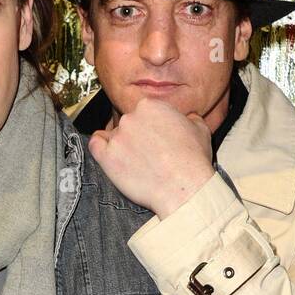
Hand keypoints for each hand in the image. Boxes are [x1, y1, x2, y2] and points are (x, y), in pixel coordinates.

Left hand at [87, 96, 214, 217]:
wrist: (183, 187)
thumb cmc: (192, 161)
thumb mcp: (200, 129)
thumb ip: (189, 118)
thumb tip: (188, 118)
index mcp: (150, 106)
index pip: (141, 112)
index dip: (146, 126)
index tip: (151, 139)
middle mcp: (131, 117)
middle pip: (126, 124)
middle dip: (135, 137)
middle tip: (145, 154)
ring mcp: (117, 137)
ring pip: (112, 136)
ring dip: (121, 146)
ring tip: (134, 162)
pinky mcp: (107, 157)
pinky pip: (95, 145)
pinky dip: (100, 148)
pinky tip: (110, 156)